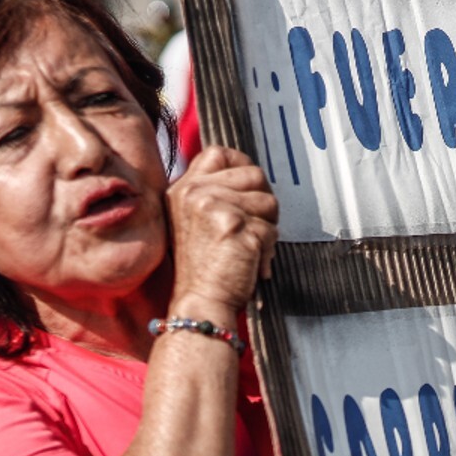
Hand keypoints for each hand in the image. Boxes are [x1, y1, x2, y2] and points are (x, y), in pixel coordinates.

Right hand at [166, 146, 277, 318]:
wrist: (201, 302)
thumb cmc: (204, 270)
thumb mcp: (194, 222)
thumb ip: (214, 195)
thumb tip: (252, 178)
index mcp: (184, 189)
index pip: (219, 153)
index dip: (242, 165)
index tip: (250, 188)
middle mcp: (195, 193)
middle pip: (253, 174)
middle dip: (262, 203)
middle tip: (252, 229)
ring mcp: (213, 206)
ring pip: (268, 201)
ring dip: (267, 228)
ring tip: (247, 249)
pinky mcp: (234, 224)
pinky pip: (271, 228)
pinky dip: (268, 249)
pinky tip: (250, 263)